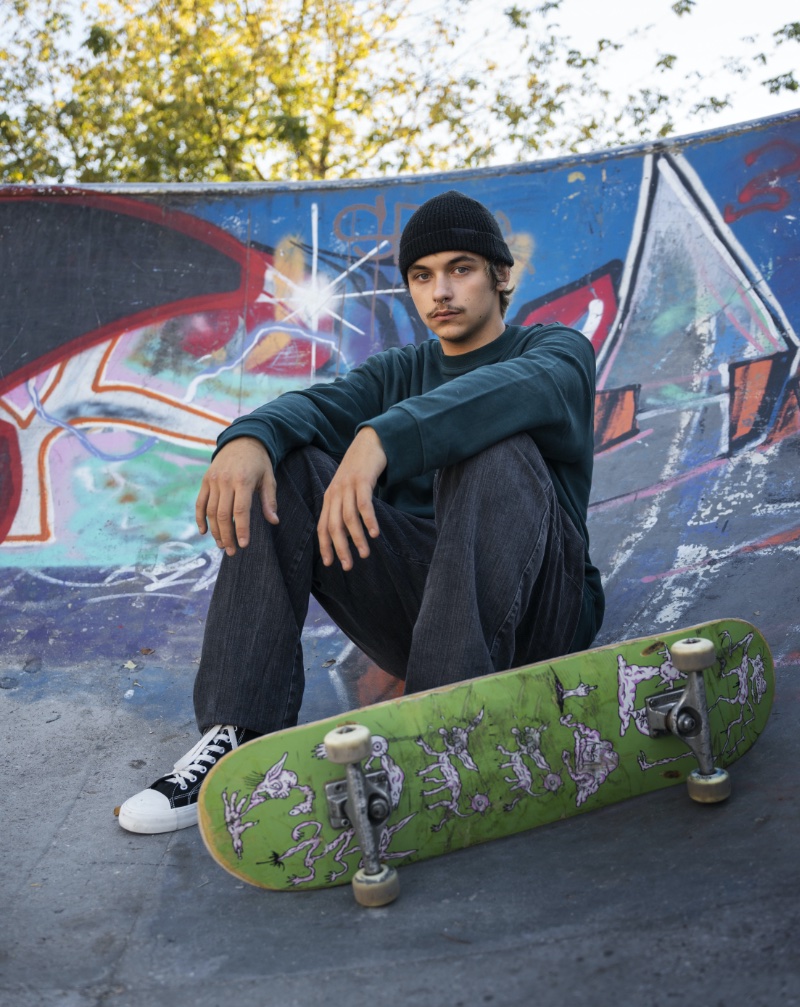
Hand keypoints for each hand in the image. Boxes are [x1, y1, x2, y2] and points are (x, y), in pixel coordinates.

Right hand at [195, 437, 277, 554]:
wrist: (242, 440)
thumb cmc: (259, 463)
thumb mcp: (269, 478)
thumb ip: (269, 500)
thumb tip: (274, 521)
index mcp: (243, 481)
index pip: (240, 511)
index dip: (241, 529)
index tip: (243, 545)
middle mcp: (225, 481)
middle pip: (223, 514)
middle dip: (227, 536)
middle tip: (232, 551)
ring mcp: (213, 480)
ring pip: (210, 511)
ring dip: (215, 531)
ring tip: (222, 545)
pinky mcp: (205, 480)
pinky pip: (200, 503)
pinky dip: (200, 518)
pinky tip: (204, 532)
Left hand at [317, 427, 386, 570]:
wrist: (369, 443)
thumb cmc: (359, 471)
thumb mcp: (347, 490)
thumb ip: (344, 508)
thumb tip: (346, 534)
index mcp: (329, 498)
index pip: (322, 527)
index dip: (325, 546)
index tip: (330, 564)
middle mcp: (335, 493)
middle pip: (333, 526)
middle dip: (340, 548)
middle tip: (348, 566)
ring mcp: (348, 486)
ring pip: (349, 518)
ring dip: (356, 538)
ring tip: (365, 553)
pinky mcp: (362, 480)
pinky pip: (364, 505)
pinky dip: (369, 521)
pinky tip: (375, 533)